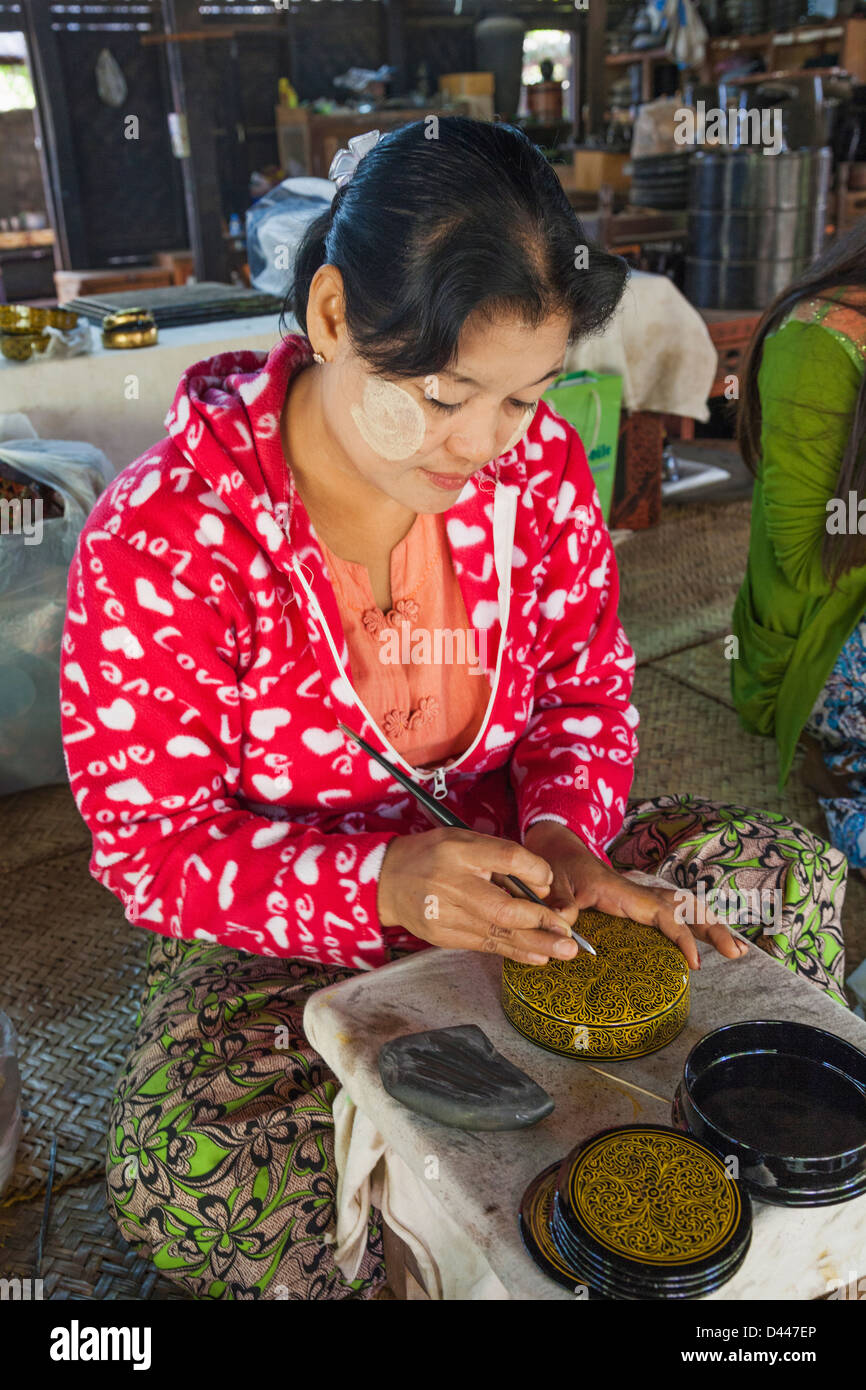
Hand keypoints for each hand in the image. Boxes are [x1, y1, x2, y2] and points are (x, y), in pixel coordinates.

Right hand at [377, 827, 580, 963]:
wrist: (386, 880)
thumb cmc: (432, 856)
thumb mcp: (464, 841)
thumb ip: (502, 858)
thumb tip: (542, 887)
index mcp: (457, 850)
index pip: (506, 857)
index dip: (534, 870)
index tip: (549, 881)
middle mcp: (450, 883)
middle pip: (503, 907)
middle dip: (540, 923)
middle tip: (570, 934)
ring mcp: (444, 915)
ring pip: (496, 933)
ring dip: (534, 944)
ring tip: (564, 950)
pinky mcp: (442, 936)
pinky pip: (484, 945)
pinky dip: (513, 951)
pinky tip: (537, 956)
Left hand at [523, 822, 749, 970]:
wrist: (558, 850)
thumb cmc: (558, 868)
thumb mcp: (553, 884)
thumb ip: (559, 902)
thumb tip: (565, 923)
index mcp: (625, 892)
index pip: (664, 914)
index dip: (682, 937)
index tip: (695, 962)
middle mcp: (640, 894)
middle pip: (687, 908)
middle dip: (714, 928)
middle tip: (738, 954)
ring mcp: (642, 899)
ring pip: (686, 909)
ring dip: (712, 926)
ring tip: (737, 951)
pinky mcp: (639, 905)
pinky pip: (673, 914)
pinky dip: (695, 926)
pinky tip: (707, 943)